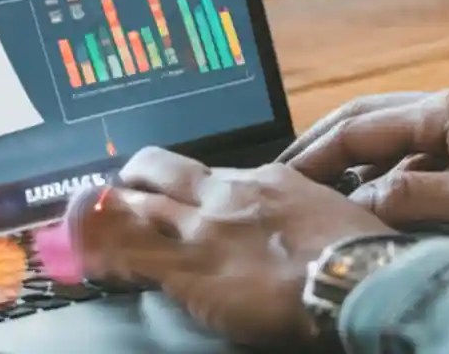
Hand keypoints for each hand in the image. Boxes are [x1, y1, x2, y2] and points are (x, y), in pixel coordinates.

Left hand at [68, 147, 394, 346]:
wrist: (354, 277)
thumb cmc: (357, 250)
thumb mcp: (331, 212)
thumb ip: (303, 208)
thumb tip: (302, 219)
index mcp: (263, 179)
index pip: (210, 174)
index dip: (187, 183)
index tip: (177, 188)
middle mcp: (224, 196)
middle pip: (162, 171)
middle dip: (136, 176)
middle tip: (121, 184)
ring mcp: (201, 232)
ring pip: (140, 209)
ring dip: (114, 212)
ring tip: (93, 216)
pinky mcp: (188, 270)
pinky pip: (133, 257)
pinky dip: (108, 254)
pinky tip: (90, 256)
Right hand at [280, 89, 448, 240]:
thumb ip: (412, 200)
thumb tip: (357, 200)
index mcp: (443, 111)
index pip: (356, 130)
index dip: (311, 156)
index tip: (278, 182)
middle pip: (364, 118)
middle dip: (320, 144)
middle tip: (284, 174)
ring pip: (390, 133)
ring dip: (353, 158)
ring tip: (322, 189)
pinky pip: (419, 150)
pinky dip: (388, 170)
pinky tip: (382, 198)